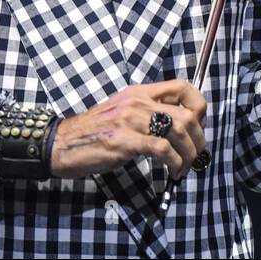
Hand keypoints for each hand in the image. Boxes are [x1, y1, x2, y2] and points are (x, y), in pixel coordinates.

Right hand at [49, 79, 207, 179]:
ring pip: (178, 131)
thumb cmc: (93, 132)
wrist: (60, 143)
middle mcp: (137, 102)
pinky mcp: (124, 141)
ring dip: (189, 154)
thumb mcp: (122, 112)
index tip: (200, 125)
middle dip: (199, 139)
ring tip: (185, 167)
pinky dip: (175, 163)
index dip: (199, 105)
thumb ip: (147, 112)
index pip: (182, 86)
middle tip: (196, 154)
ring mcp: (130, 120)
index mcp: (139, 92)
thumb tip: (179, 125)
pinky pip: (162, 149)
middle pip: (186, 114)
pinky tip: (173, 172)